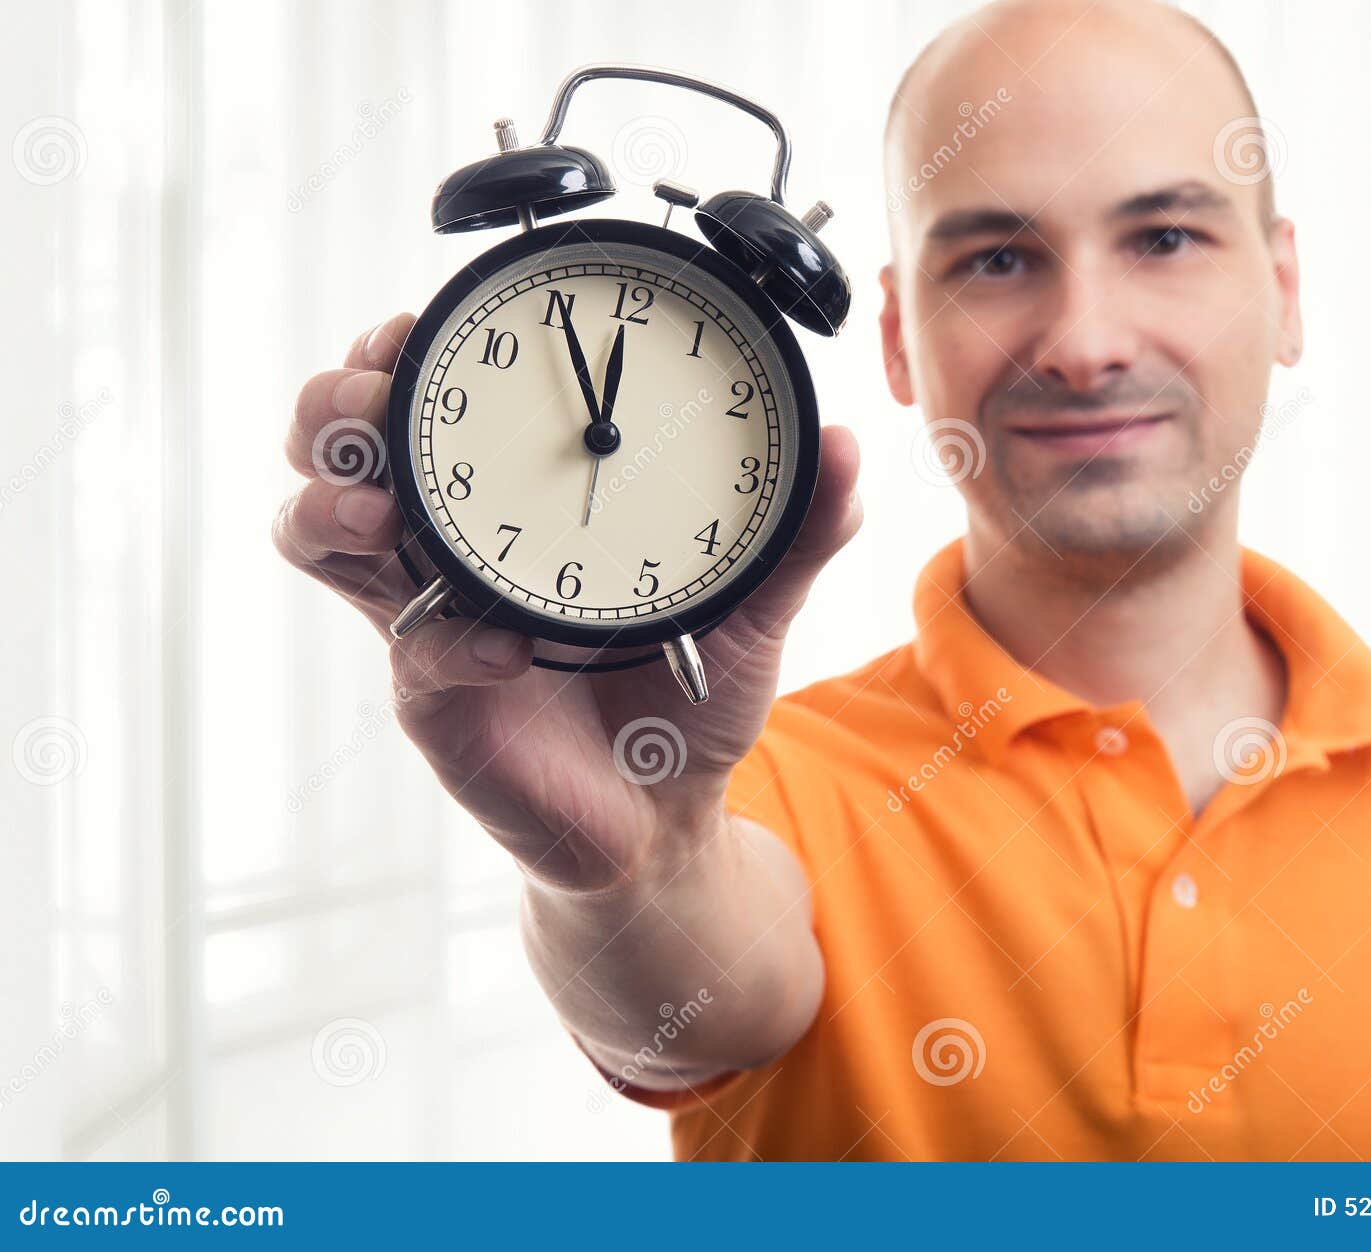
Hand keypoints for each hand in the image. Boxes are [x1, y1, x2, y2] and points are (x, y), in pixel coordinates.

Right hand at [273, 313, 862, 894]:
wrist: (668, 811)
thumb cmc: (689, 695)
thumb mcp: (753, 604)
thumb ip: (797, 530)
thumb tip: (846, 445)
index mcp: (515, 502)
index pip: (430, 403)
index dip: (396, 351)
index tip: (420, 323)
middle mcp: (452, 548)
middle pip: (337, 445)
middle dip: (334, 403)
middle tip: (377, 400)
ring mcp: (430, 618)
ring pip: (314, 533)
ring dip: (329, 502)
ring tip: (378, 509)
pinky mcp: (436, 697)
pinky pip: (408, 651)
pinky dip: (446, 638)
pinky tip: (503, 647)